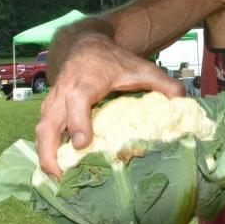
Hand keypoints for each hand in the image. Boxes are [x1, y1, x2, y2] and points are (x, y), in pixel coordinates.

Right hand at [35, 33, 183, 176]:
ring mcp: (53, 101)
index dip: (78, 122)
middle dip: (49, 152)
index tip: (83, 144)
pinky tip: (58, 169)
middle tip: (60, 177)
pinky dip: (47, 150)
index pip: (77, 101)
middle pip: (48, 124)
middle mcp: (64, 93)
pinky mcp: (49, 108)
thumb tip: (183, 100)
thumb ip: (162, 83)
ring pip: (41, 130)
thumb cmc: (112, 59)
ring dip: (45, 156)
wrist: (85, 43)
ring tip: (57, 180)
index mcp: (86, 81)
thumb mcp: (139, 67)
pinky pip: (43, 131)